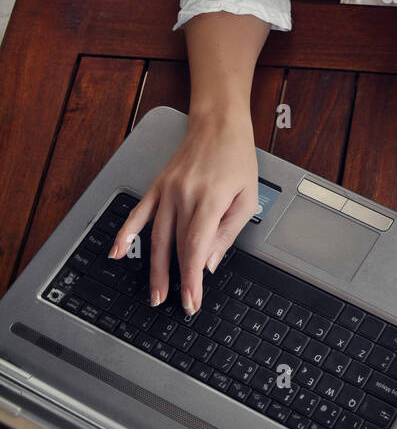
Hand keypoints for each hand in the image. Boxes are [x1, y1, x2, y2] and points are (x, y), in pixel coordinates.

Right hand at [107, 109, 259, 314]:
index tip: (191, 300)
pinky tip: (117, 253)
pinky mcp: (157, 186)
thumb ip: (227, 232)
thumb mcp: (247, 197)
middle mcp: (184, 195)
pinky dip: (126, 234)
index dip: (191, 279)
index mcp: (210, 199)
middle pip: (175, 246)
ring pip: (156, 236)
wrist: (218, 124)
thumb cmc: (237, 158)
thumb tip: (209, 263)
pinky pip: (138, 213)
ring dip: (153, 268)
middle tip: (176, 305)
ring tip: (155, 293)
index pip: (195, 248)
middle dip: (176, 280)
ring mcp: (167, 190)